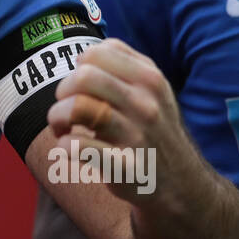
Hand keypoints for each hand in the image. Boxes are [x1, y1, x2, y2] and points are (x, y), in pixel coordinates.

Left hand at [46, 39, 198, 205]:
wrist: (182, 184)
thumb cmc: (154, 131)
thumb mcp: (152, 92)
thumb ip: (123, 66)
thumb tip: (83, 56)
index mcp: (150, 79)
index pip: (96, 53)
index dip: (78, 68)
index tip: (81, 87)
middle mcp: (146, 103)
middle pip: (83, 76)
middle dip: (63, 91)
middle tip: (68, 109)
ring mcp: (136, 135)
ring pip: (76, 108)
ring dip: (57, 118)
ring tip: (62, 129)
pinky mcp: (124, 167)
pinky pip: (77, 147)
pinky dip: (63, 146)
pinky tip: (69, 150)